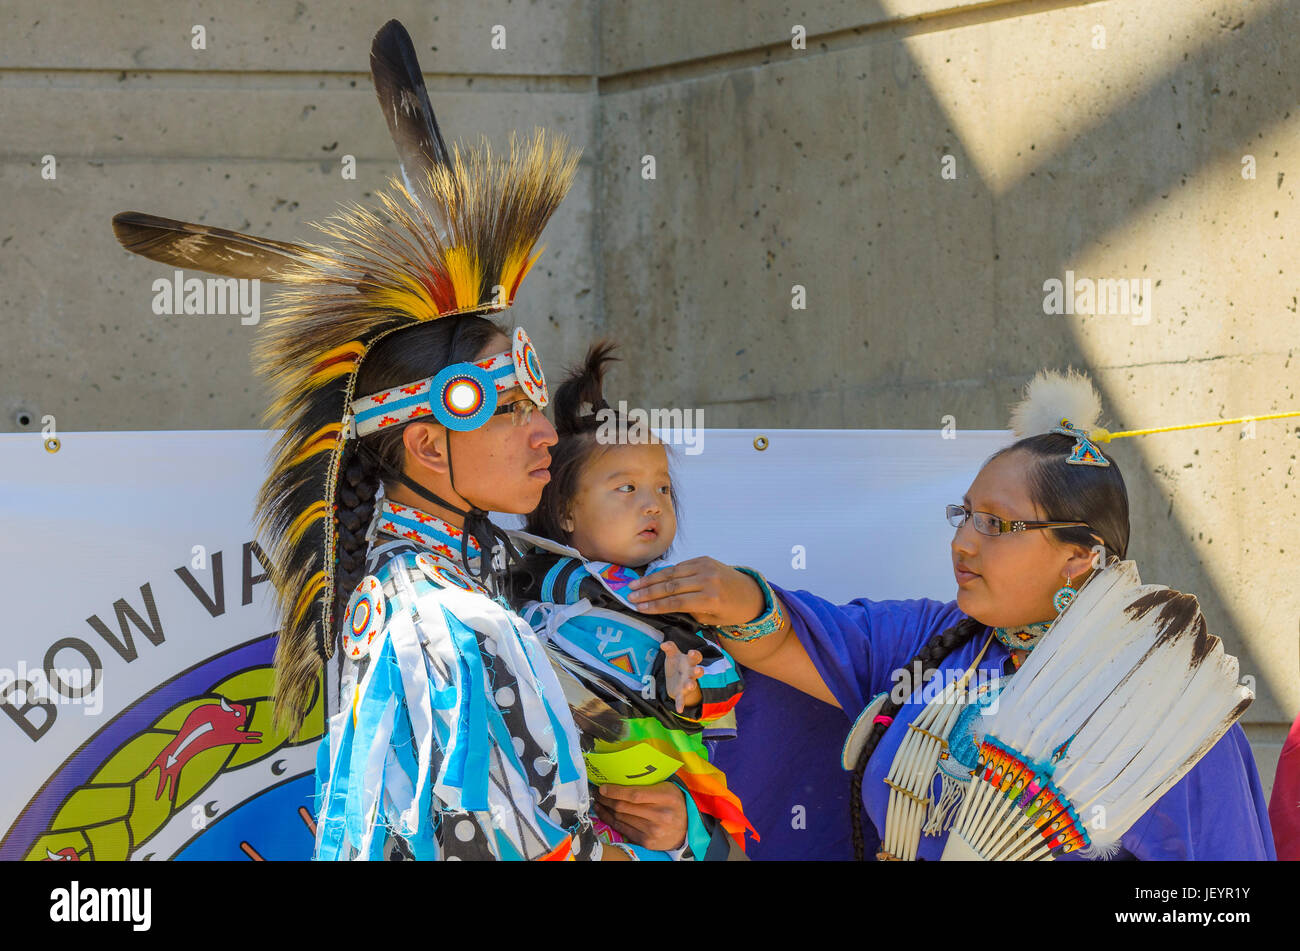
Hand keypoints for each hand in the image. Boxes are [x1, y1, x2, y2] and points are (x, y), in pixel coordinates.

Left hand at [593, 781, 687, 850]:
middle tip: (597, 792)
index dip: (615, 791)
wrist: (686, 829)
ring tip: (599, 801)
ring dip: (606, 809)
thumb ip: (648, 784)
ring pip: (621, 818)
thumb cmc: (673, 803)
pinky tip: (604, 812)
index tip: (603, 787)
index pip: (635, 794)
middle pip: (624, 807)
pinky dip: (610, 820)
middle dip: (606, 799)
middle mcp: (660, 815)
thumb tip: (620, 776)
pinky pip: (623, 829)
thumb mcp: (667, 788)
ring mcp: (653, 831)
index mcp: (666, 797)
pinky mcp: (646, 842)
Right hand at [626, 557, 764, 627]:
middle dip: (648, 591)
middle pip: (671, 585)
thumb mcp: (710, 618)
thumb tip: (663, 605)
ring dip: (651, 579)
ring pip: (673, 572)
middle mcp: (708, 580)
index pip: (677, 602)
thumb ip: (688, 611)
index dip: (655, 605)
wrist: (750, 594)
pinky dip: (665, 572)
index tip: (639, 608)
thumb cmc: (730, 612)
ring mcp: (706, 566)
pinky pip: (680, 566)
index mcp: (711, 599)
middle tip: (630, 595)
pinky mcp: (704, 559)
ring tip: (634, 585)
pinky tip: (651, 577)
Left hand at [661, 642, 703, 713]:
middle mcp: (690, 673)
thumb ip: (670, 648)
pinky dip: (680, 704)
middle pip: (696, 671)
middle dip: (698, 671)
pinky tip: (679, 709)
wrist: (675, 679)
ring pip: (691, 684)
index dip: (695, 655)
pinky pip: (681, 699)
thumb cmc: (676, 663)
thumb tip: (663, 644)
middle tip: (699, 670)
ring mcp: (687, 683)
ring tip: (690, 686)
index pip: (696, 657)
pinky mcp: (681, 693)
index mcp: (689, 662)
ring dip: (691, 685)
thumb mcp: (672, 654)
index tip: (691, 652)